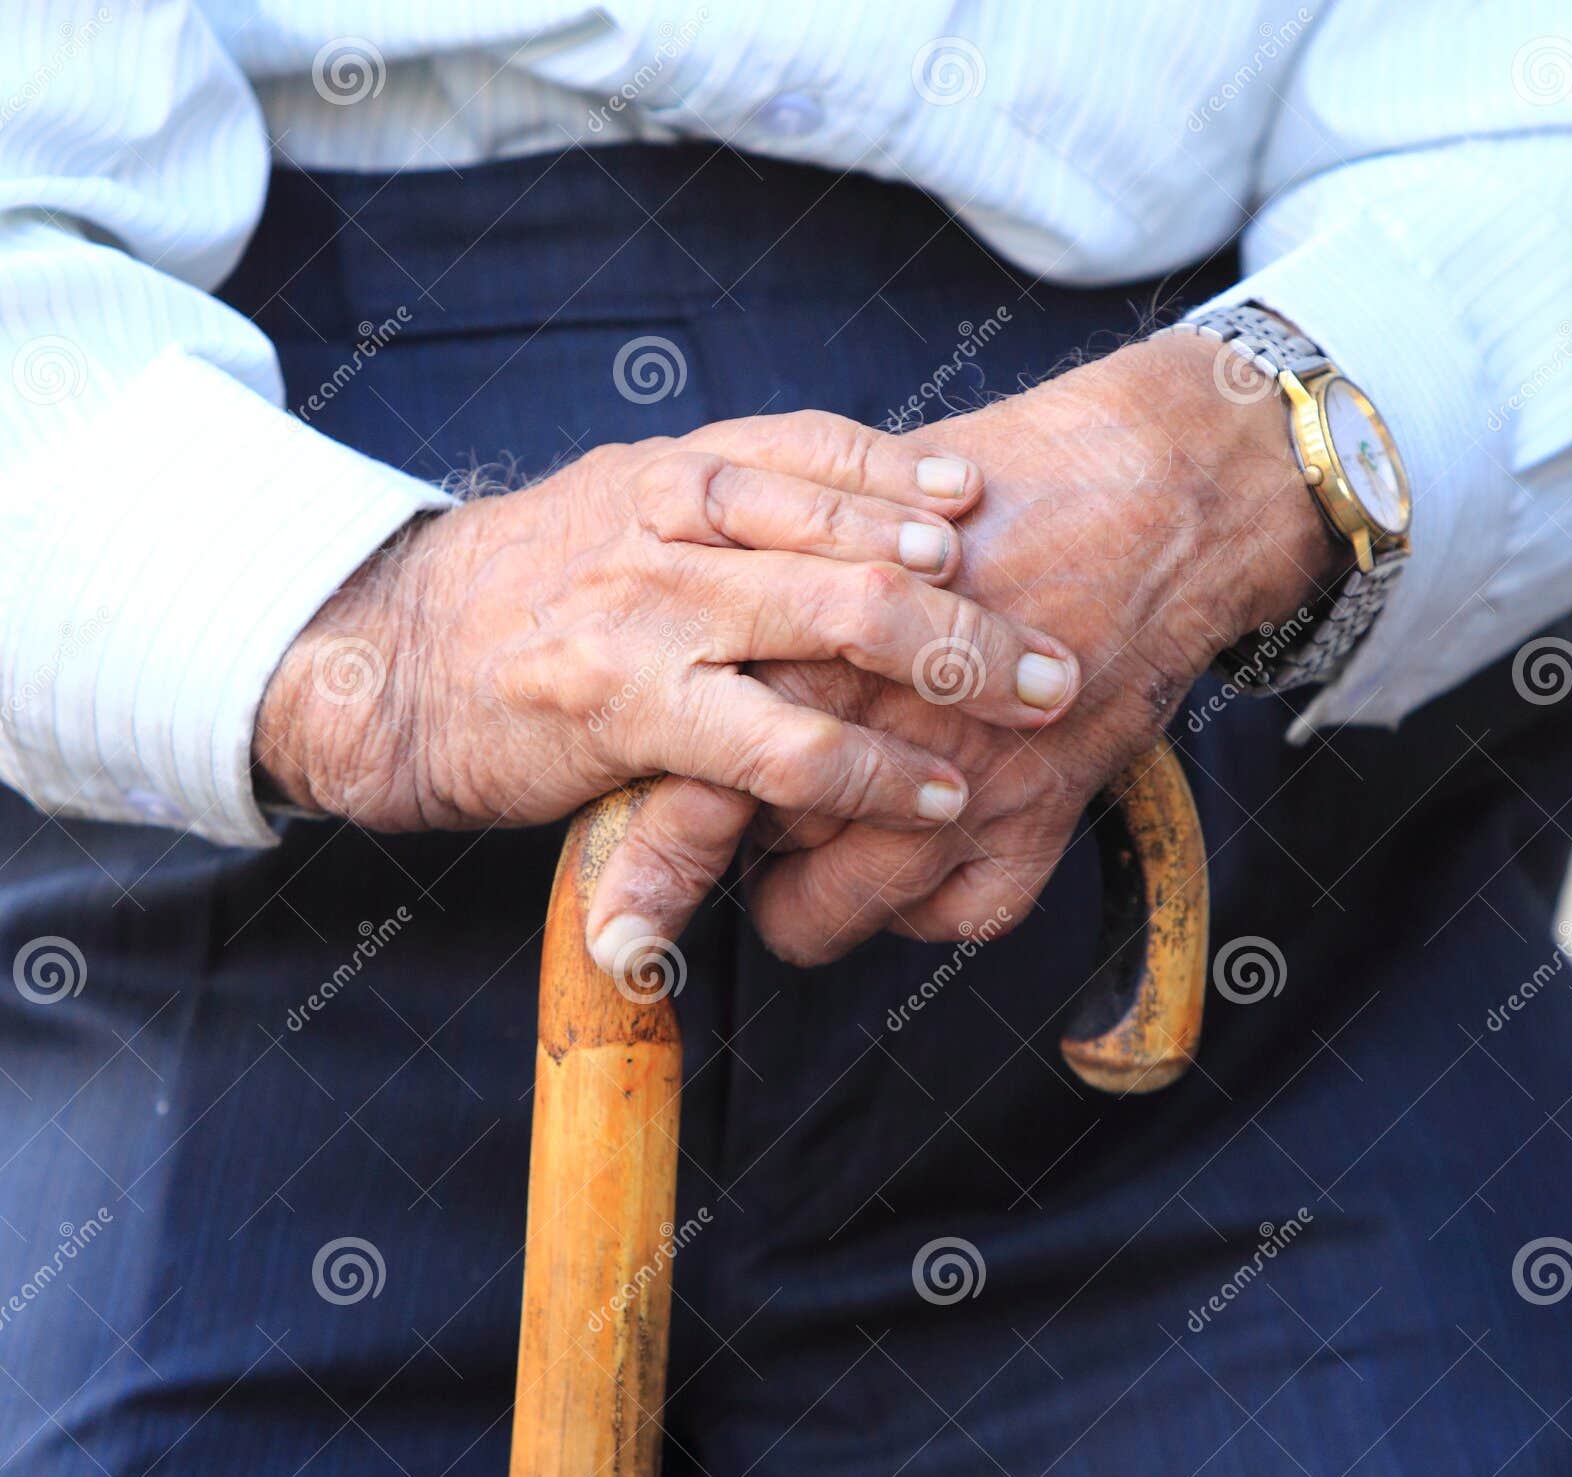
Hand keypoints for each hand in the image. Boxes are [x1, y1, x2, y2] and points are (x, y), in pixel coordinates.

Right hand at [253, 412, 1081, 858]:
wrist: (381, 667)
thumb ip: (703, 521)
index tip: (982, 497)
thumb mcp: (605, 525)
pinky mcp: (634, 710)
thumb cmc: (511, 603)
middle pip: (860, 539)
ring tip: (1032, 706)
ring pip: (839, 621)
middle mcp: (672, 526)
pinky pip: (783, 743)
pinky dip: (871, 771)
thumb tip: (812, 532)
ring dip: (955, 668)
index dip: (909, 475)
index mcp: (666, 475)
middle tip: (1053, 640)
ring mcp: (655, 613)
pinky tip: (929, 795)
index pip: (815, 450)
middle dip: (974, 596)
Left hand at [588, 333, 1341, 964]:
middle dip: (710, 880)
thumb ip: (757, 592)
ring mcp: (955, 793)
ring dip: (809, 893)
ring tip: (808, 852)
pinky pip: (955, 920)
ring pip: (834, 914)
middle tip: (713, 853)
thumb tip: (687, 651)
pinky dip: (929, 898)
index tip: (609, 931)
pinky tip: (920, 847)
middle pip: (750, 866)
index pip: (692, 794)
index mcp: (800, 658)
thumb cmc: (992, 494)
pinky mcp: (1036, 822)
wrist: (1147, 496)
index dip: (646, 869)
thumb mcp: (841, 527)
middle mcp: (867, 738)